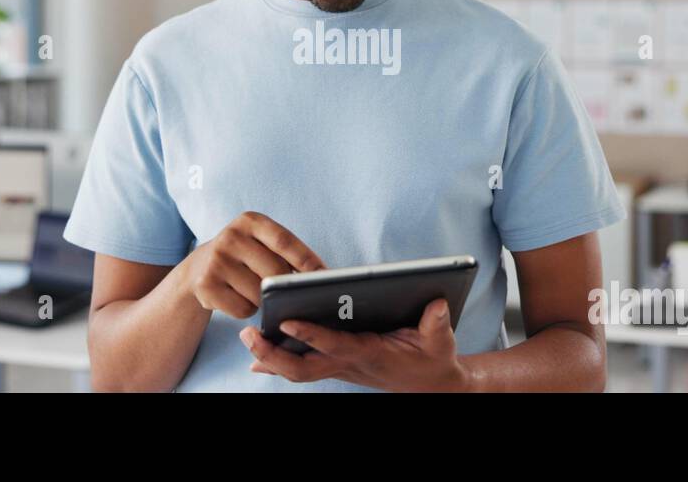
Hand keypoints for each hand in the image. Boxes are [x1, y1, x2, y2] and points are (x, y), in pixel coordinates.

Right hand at [182, 211, 325, 317]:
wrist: (199, 267)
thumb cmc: (246, 256)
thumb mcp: (262, 242)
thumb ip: (287, 253)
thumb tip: (322, 277)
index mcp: (251, 221)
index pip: (285, 242)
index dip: (308, 261)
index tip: (325, 277)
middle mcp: (231, 237)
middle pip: (275, 272)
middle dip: (286, 287)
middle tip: (290, 293)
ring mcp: (216, 261)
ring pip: (259, 294)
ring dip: (265, 301)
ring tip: (255, 291)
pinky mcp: (206, 285)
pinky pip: (242, 309)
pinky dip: (248, 310)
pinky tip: (239, 298)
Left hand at [239, 298, 471, 391]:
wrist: (432, 385)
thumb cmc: (434, 359)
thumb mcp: (441, 341)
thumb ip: (436, 323)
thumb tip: (436, 302)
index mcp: (371, 353)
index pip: (336, 345)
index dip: (311, 335)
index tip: (287, 321)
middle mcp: (350, 364)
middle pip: (303, 368)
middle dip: (272, 354)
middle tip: (248, 335)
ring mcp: (342, 368)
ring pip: (299, 370)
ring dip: (270, 358)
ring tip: (247, 339)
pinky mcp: (339, 366)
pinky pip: (303, 367)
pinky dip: (279, 363)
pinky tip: (259, 357)